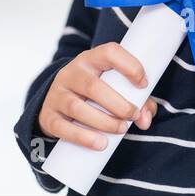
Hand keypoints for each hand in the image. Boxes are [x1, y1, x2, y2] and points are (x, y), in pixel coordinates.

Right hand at [37, 42, 157, 149]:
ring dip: (104, 122)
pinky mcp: (49, 116)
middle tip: (134, 115)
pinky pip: (63, 127)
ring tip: (121, 130)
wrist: (58, 102)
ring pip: (77, 107)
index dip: (130, 66)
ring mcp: (57, 94)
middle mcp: (71, 73)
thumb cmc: (95, 93)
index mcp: (91, 59)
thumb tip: (145, 120)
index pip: (109, 52)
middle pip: (93, 86)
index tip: (143, 84)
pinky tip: (101, 143)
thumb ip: (137, 101)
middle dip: (118, 104)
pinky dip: (83, 137)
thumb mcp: (114, 87)